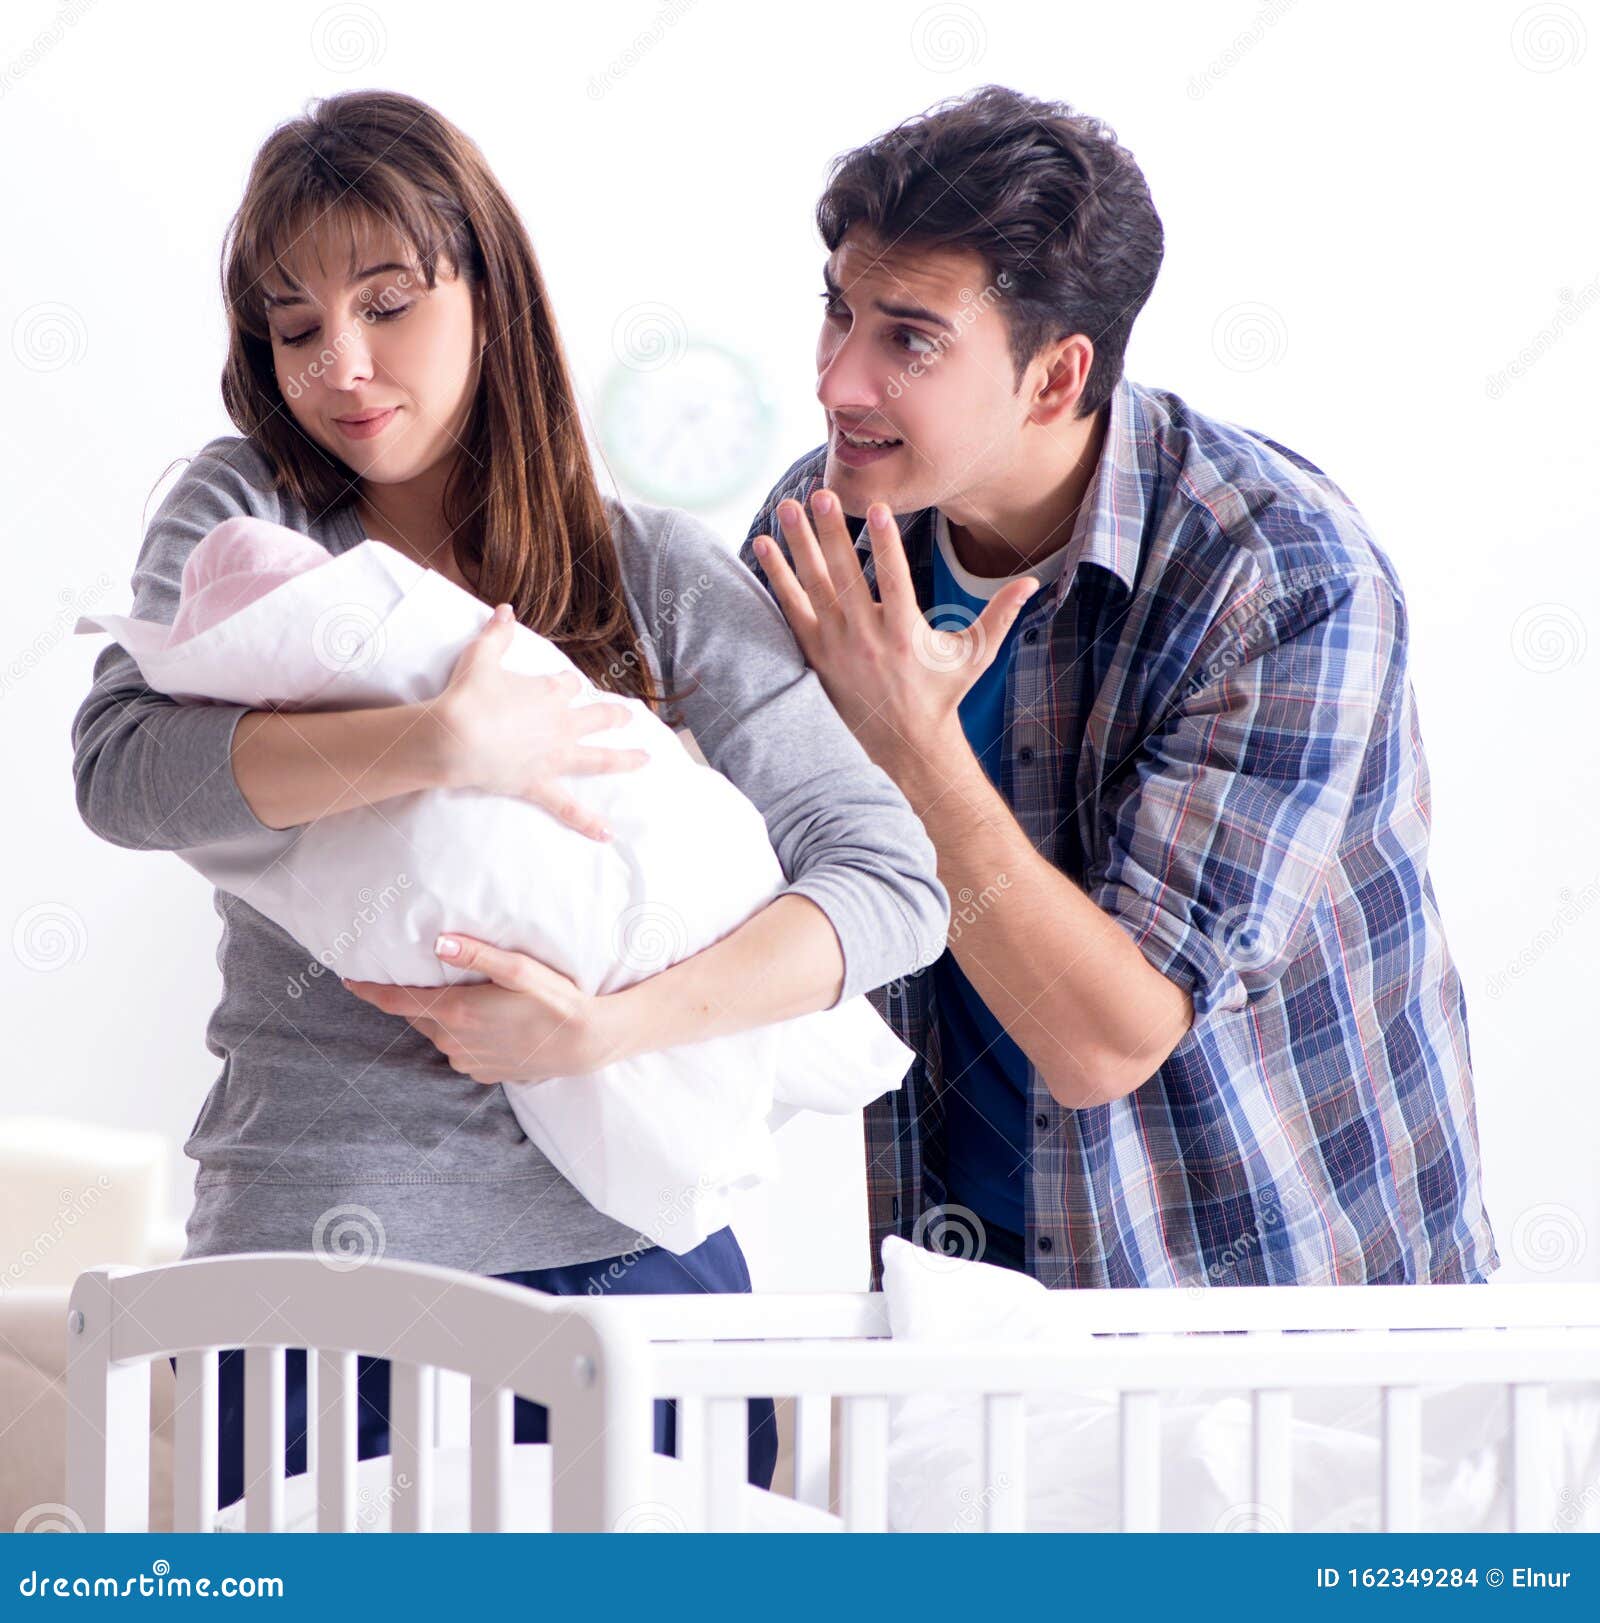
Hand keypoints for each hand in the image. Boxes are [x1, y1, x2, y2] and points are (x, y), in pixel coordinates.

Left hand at [342, 934, 615, 1084]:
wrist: (585, 1043)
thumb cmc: (556, 1000)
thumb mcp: (520, 969)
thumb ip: (478, 955)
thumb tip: (437, 943)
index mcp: (457, 1012)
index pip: (399, 1001)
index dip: (371, 990)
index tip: (349, 980)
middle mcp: (455, 1041)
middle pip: (417, 1016)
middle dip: (410, 998)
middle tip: (410, 976)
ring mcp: (468, 1061)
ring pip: (438, 1033)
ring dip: (440, 1016)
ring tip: (460, 997)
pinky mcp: (483, 1073)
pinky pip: (459, 1050)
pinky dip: (461, 1034)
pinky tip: (485, 1022)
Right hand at [427, 604, 647, 840]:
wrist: (456, 737)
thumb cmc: (467, 694)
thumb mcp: (481, 657)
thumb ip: (496, 633)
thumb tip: (504, 609)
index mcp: (550, 693)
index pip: (567, 684)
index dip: (566, 684)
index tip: (565, 685)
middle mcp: (561, 724)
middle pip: (596, 716)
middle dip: (613, 715)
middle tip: (627, 715)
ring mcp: (555, 757)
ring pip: (598, 758)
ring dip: (623, 758)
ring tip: (644, 759)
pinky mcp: (541, 785)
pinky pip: (569, 808)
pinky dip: (588, 822)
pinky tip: (609, 835)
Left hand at [751, 491, 1038, 774]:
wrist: (901, 745)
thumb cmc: (941, 695)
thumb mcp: (975, 656)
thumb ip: (1001, 615)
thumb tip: (1033, 582)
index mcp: (905, 634)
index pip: (894, 580)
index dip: (885, 544)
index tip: (878, 509)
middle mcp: (865, 639)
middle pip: (844, 577)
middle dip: (831, 533)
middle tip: (822, 494)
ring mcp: (834, 647)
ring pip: (811, 588)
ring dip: (797, 546)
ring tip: (785, 508)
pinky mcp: (813, 654)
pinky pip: (790, 610)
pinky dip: (776, 579)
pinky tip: (763, 546)